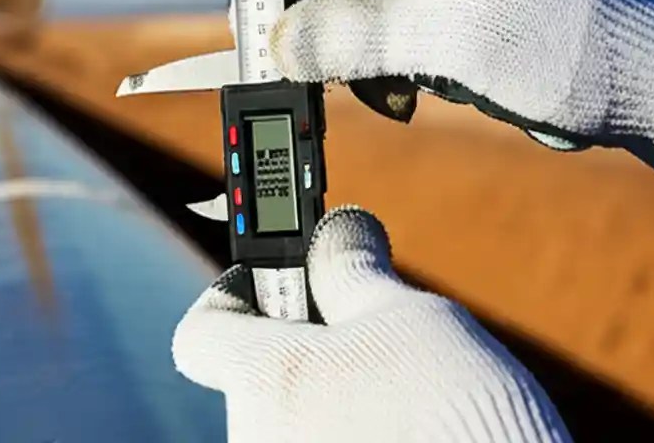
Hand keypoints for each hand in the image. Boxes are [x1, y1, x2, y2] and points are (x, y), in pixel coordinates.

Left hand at [172, 206, 569, 442]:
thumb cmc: (453, 412)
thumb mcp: (407, 317)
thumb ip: (350, 270)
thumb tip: (334, 232)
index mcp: (263, 378)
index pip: (201, 331)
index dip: (234, 298)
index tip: (276, 284)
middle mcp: (254, 436)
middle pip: (258, 379)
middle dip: (306, 354)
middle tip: (369, 344)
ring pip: (294, 425)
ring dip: (333, 404)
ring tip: (405, 405)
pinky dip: (353, 438)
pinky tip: (407, 437)